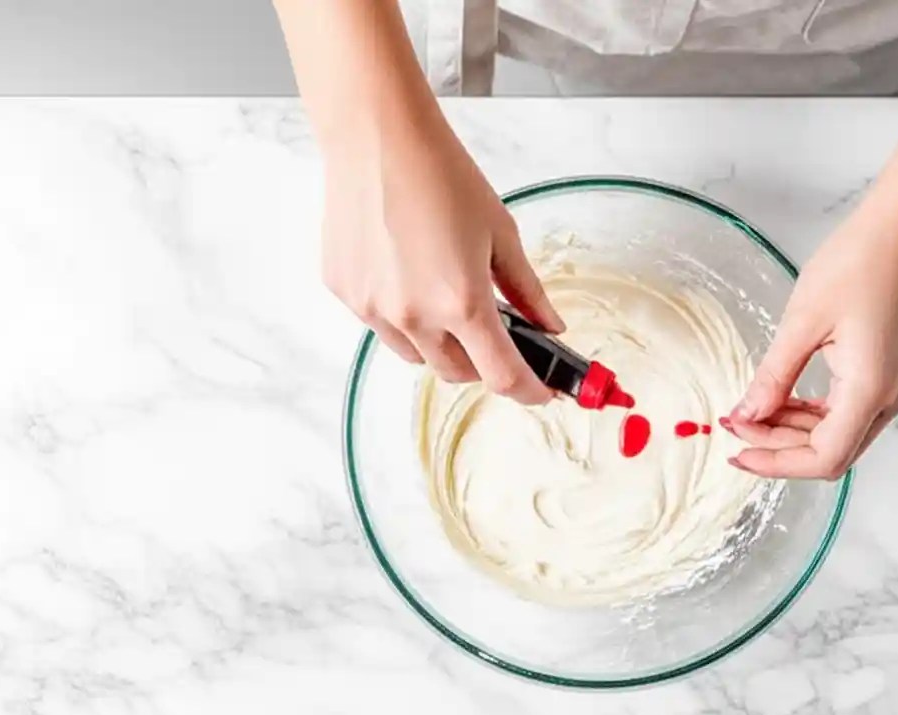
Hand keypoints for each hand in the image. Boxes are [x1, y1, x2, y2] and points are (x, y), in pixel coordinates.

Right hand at [321, 124, 563, 403]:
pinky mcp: (346, 293)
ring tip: (447, 296)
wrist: (378, 139)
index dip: (529, 391)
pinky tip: (409, 274)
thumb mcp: (501, 234)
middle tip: (497, 334)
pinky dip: (403, 316)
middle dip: (484, 363)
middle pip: (458, 373)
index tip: (542, 391)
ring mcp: (373, 309)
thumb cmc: (440, 174)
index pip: (502, 377)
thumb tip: (550, 325)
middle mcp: (414, 316)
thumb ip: (528, 291)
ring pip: (417, 356)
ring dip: (441, 344)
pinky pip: (381, 325)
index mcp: (461, 303)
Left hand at [726, 209, 897, 478]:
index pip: (824, 457)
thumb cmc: (859, 262)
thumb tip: (747, 415)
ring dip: (793, 430)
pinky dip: (813, 412)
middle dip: (779, 447)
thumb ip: (773, 377)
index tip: (737, 450)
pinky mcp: (890, 373)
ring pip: (840, 434)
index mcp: (870, 389)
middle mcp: (890, 398)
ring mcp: (895, 387)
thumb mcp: (802, 322)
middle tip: (734, 425)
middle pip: (832, 452)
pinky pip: (849, 411)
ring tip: (750, 410)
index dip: (777, 462)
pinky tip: (781, 398)